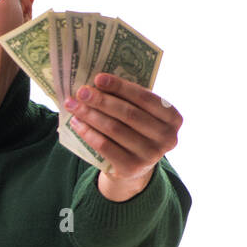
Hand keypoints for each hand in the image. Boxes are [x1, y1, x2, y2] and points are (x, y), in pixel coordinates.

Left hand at [64, 73, 182, 200]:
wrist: (134, 167)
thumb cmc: (136, 131)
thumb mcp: (142, 115)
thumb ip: (129, 100)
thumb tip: (97, 82)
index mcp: (173, 118)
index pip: (145, 98)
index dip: (121, 87)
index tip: (98, 78)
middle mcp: (167, 138)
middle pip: (128, 113)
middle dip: (101, 100)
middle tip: (81, 92)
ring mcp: (150, 155)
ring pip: (114, 129)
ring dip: (90, 115)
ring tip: (73, 105)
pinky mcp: (131, 168)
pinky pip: (104, 146)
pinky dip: (88, 132)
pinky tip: (76, 123)